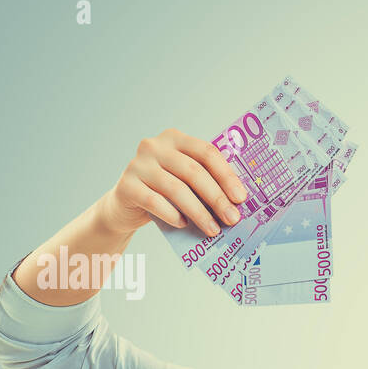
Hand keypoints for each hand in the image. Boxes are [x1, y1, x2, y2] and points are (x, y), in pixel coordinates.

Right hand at [97, 128, 248, 237]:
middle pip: (194, 171)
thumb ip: (206, 181)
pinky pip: (154, 202)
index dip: (226, 175)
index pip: (207, 152)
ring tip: (213, 229)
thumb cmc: (165, 193)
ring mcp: (137, 164)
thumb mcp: (185, 181)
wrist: (126, 205)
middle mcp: (154, 146)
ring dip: (199, 212)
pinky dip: (173, 215)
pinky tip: (184, 225)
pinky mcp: (126, 185)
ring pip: (176, 189)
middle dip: (217, 198)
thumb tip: (236, 203)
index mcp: (174, 139)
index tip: (241, 198)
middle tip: (232, 219)